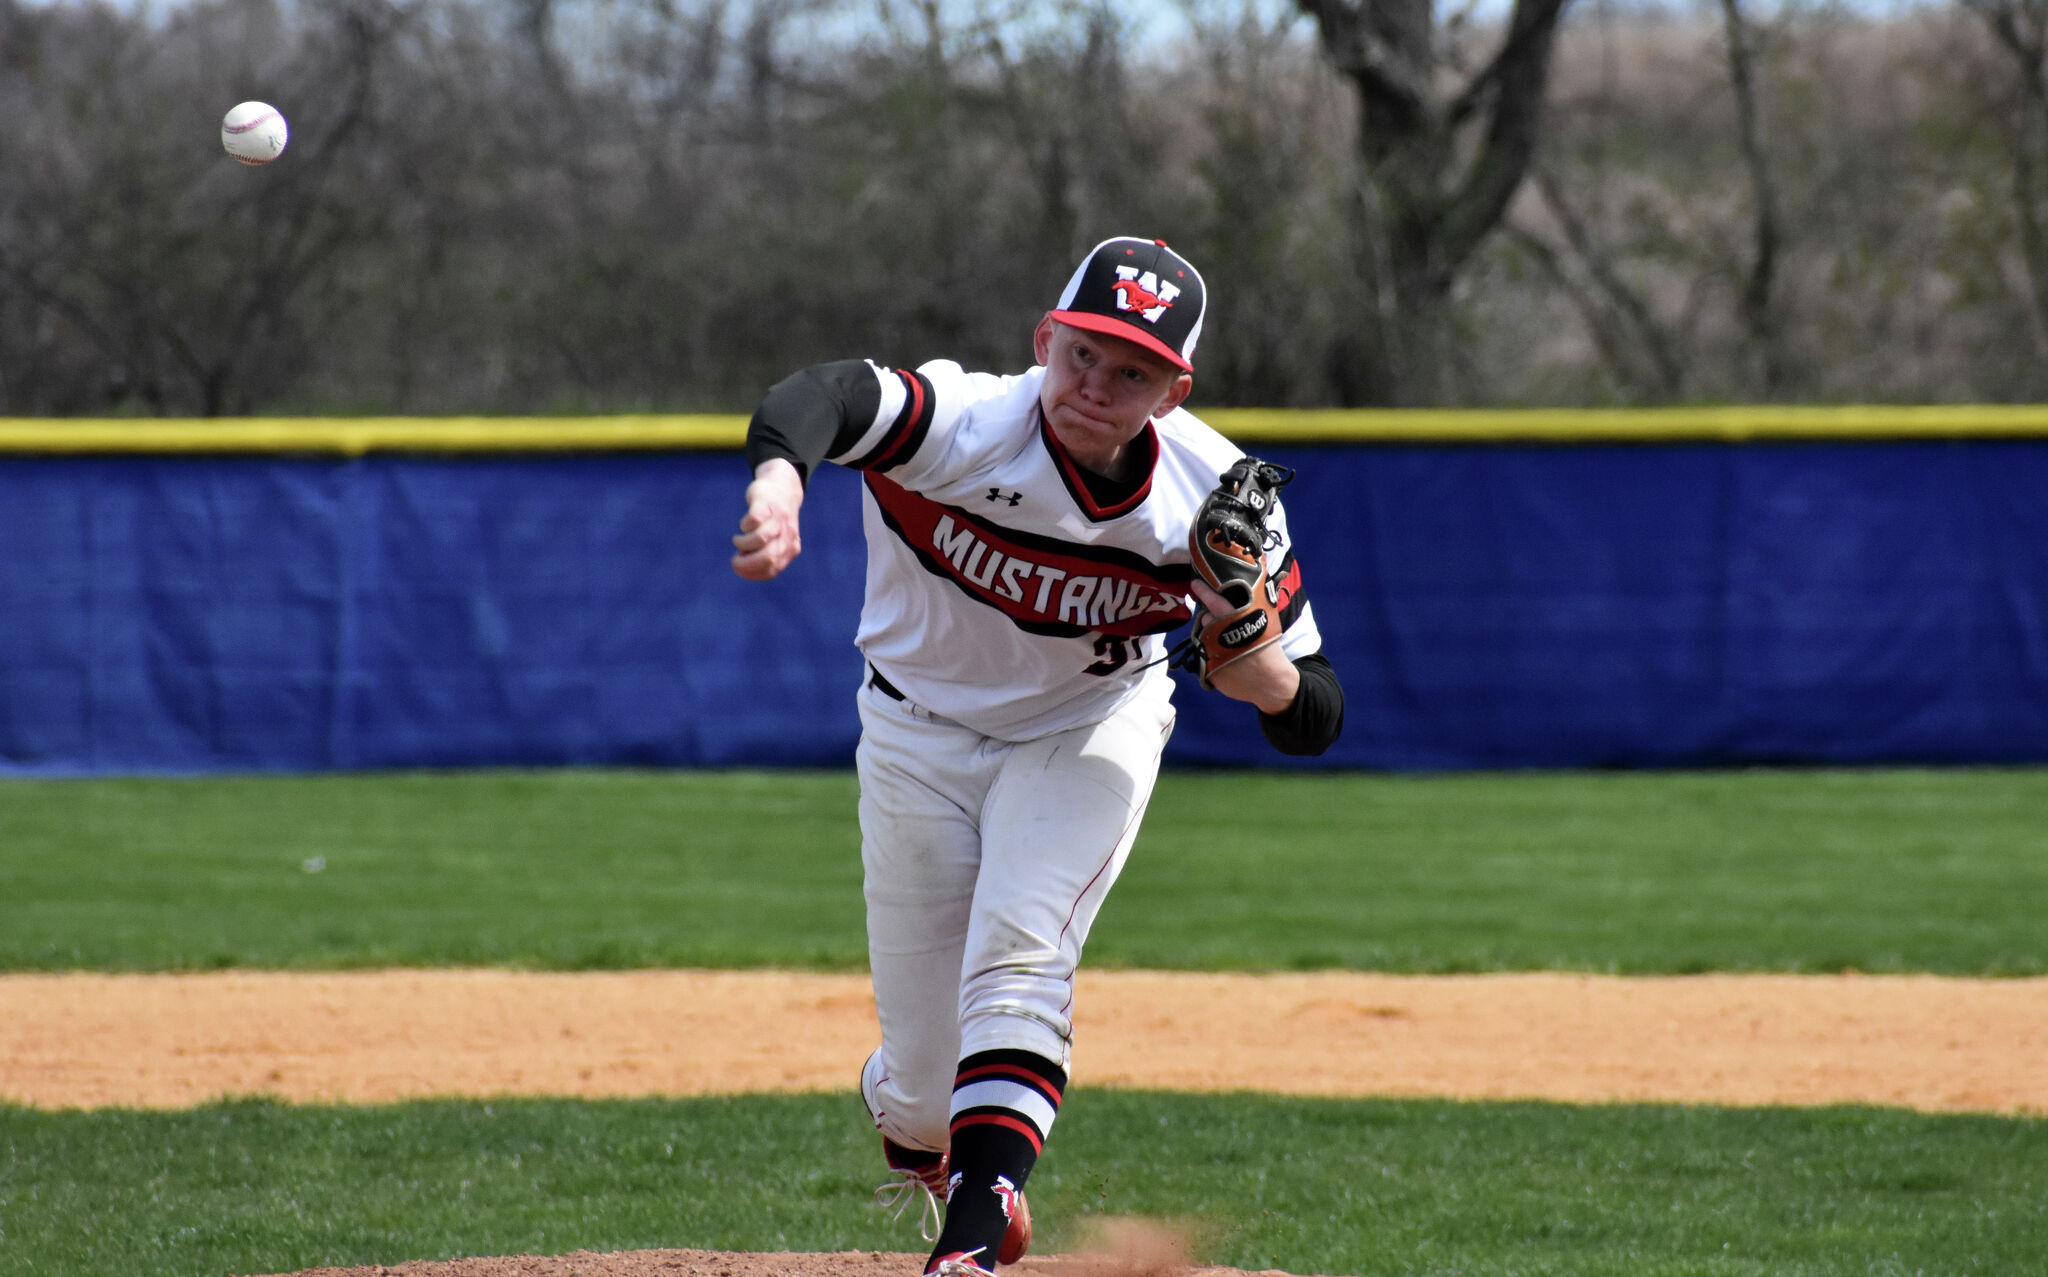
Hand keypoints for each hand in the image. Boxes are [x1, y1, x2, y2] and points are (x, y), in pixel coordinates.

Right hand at [731, 458, 805, 579]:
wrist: (782, 486)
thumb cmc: (773, 520)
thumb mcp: (776, 541)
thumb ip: (766, 557)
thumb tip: (744, 569)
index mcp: (790, 548)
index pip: (772, 570)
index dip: (752, 572)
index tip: (739, 568)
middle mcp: (787, 535)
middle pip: (769, 557)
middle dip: (747, 563)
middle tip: (735, 560)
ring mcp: (777, 518)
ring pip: (761, 539)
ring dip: (744, 544)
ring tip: (738, 541)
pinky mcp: (766, 504)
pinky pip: (754, 520)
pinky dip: (745, 526)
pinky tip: (744, 525)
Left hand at [1187, 578, 1299, 713]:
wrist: (1270, 682)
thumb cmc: (1269, 651)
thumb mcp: (1265, 623)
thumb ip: (1251, 607)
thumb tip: (1245, 591)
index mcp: (1235, 620)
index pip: (1214, 600)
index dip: (1203, 591)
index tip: (1194, 584)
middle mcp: (1219, 633)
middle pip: (1206, 618)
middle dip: (1211, 618)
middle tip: (1224, 624)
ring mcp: (1210, 650)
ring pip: (1203, 636)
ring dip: (1210, 636)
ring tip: (1227, 643)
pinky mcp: (1206, 667)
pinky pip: (1204, 654)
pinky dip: (1211, 653)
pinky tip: (1226, 657)